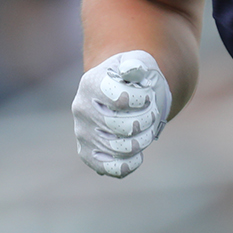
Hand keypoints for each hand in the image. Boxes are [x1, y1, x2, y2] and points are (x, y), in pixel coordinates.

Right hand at [71, 50, 171, 177]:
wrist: (120, 93)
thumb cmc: (132, 79)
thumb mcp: (137, 63)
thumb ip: (136, 66)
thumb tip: (133, 70)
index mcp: (92, 83)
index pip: (123, 100)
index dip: (144, 99)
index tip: (146, 95)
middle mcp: (82, 109)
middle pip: (126, 126)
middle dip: (147, 119)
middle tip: (150, 112)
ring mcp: (83, 133)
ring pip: (123, 148)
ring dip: (143, 139)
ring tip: (145, 129)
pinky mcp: (88, 154)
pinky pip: (112, 169)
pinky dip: (131, 162)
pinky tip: (137, 152)